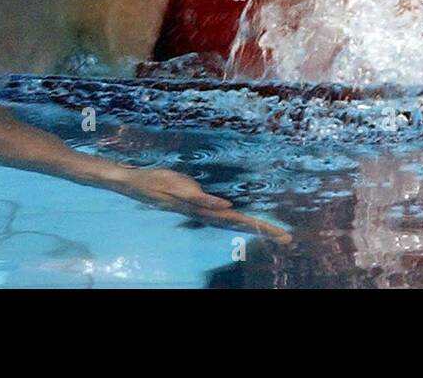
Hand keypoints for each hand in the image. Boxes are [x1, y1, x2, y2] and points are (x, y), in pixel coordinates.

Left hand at [112, 166, 291, 243]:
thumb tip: (226, 208)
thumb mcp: (185, 191)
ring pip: (224, 217)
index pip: (239, 222)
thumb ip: (204, 200)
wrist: (135, 184)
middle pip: (238, 223)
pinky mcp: (183, 195)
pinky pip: (201, 202)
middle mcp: (204, 211)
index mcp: (208, 211)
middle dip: (263, 230)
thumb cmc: (160, 186)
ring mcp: (194, 205)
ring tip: (268, 229)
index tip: (284, 236)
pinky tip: (229, 209)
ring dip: (245, 223)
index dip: (262, 228)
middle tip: (287, 239)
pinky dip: (215, 205)